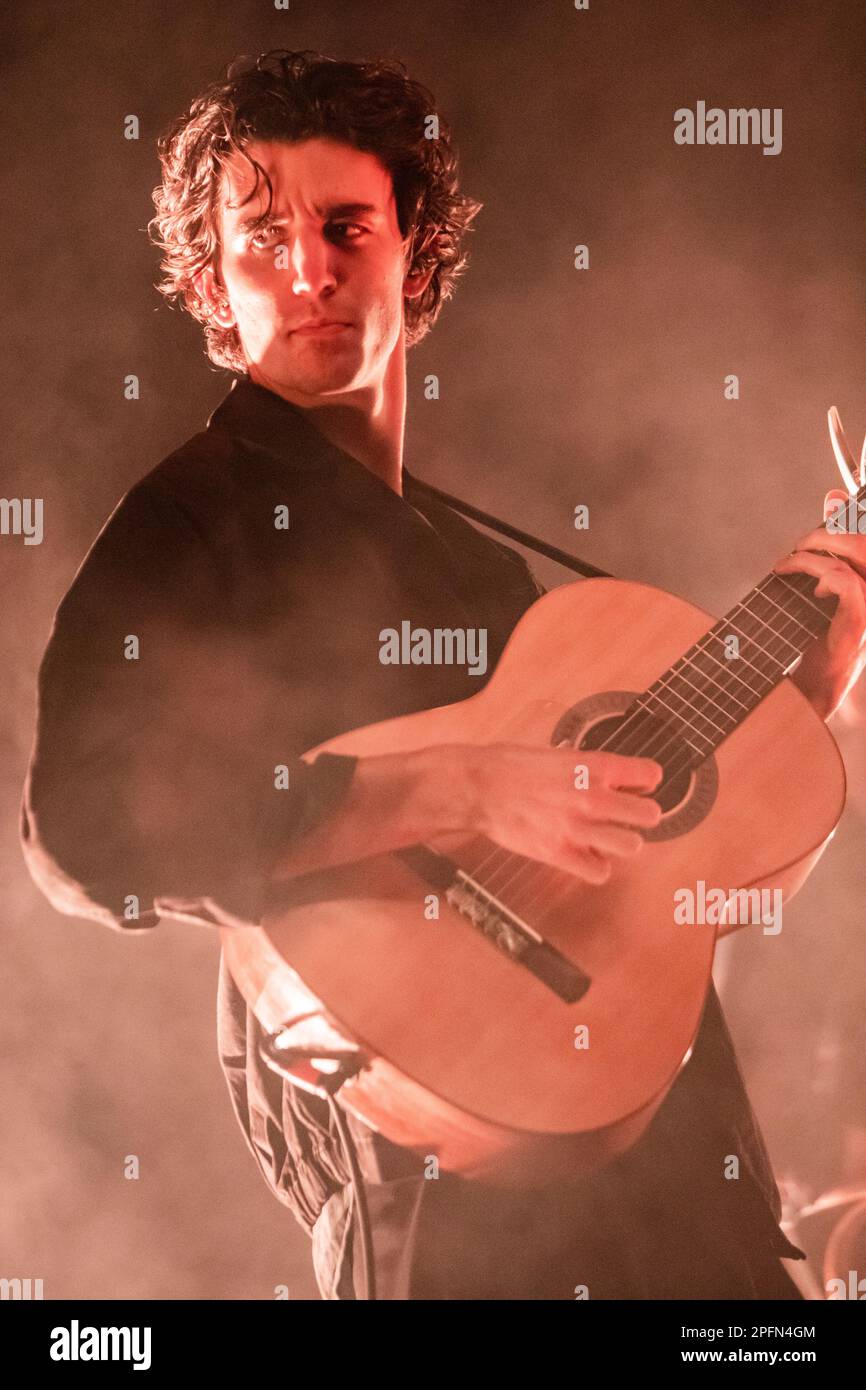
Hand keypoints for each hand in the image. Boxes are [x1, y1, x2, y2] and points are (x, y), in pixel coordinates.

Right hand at [467, 744, 662, 883]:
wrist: (478, 787)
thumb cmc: (510, 765)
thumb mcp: (557, 753)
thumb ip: (585, 768)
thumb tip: (604, 777)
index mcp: (593, 766)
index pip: (649, 775)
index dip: (645, 781)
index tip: (637, 786)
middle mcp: (592, 797)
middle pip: (649, 815)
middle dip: (641, 814)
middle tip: (627, 815)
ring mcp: (577, 828)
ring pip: (631, 845)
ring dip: (622, 842)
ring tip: (608, 838)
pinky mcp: (560, 853)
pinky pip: (599, 872)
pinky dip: (596, 866)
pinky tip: (587, 856)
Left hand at [772, 489, 865, 721]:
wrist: (817, 684)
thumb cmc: (822, 633)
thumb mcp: (827, 581)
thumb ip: (834, 543)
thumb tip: (833, 498)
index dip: (857, 513)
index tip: (833, 501)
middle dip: (830, 530)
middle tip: (801, 543)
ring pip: (859, 555)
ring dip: (817, 552)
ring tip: (792, 563)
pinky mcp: (862, 622)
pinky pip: (847, 582)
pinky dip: (821, 574)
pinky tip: (809, 586)